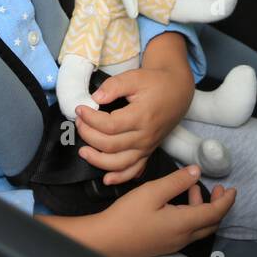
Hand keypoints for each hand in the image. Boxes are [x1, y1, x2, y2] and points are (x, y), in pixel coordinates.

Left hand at [76, 65, 193, 184]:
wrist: (177, 91)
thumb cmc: (156, 83)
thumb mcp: (135, 77)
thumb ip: (114, 86)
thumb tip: (96, 98)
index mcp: (142, 116)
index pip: (109, 125)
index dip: (90, 119)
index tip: (80, 109)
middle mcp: (145, 136)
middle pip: (110, 145)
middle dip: (88, 135)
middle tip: (79, 123)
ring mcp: (147, 147)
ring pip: (119, 163)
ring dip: (98, 160)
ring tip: (83, 151)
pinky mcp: (148, 152)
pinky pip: (134, 171)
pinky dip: (120, 177)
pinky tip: (107, 178)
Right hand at [99, 165, 235, 256]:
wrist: (105, 241)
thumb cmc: (127, 216)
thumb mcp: (152, 192)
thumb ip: (176, 181)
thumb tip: (196, 172)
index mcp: (183, 224)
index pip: (215, 213)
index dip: (226, 201)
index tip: (232, 189)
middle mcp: (183, 237)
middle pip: (211, 223)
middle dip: (219, 206)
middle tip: (219, 189)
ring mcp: (174, 243)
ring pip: (199, 227)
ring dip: (203, 209)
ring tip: (193, 189)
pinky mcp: (164, 245)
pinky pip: (187, 231)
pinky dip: (191, 216)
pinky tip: (177, 204)